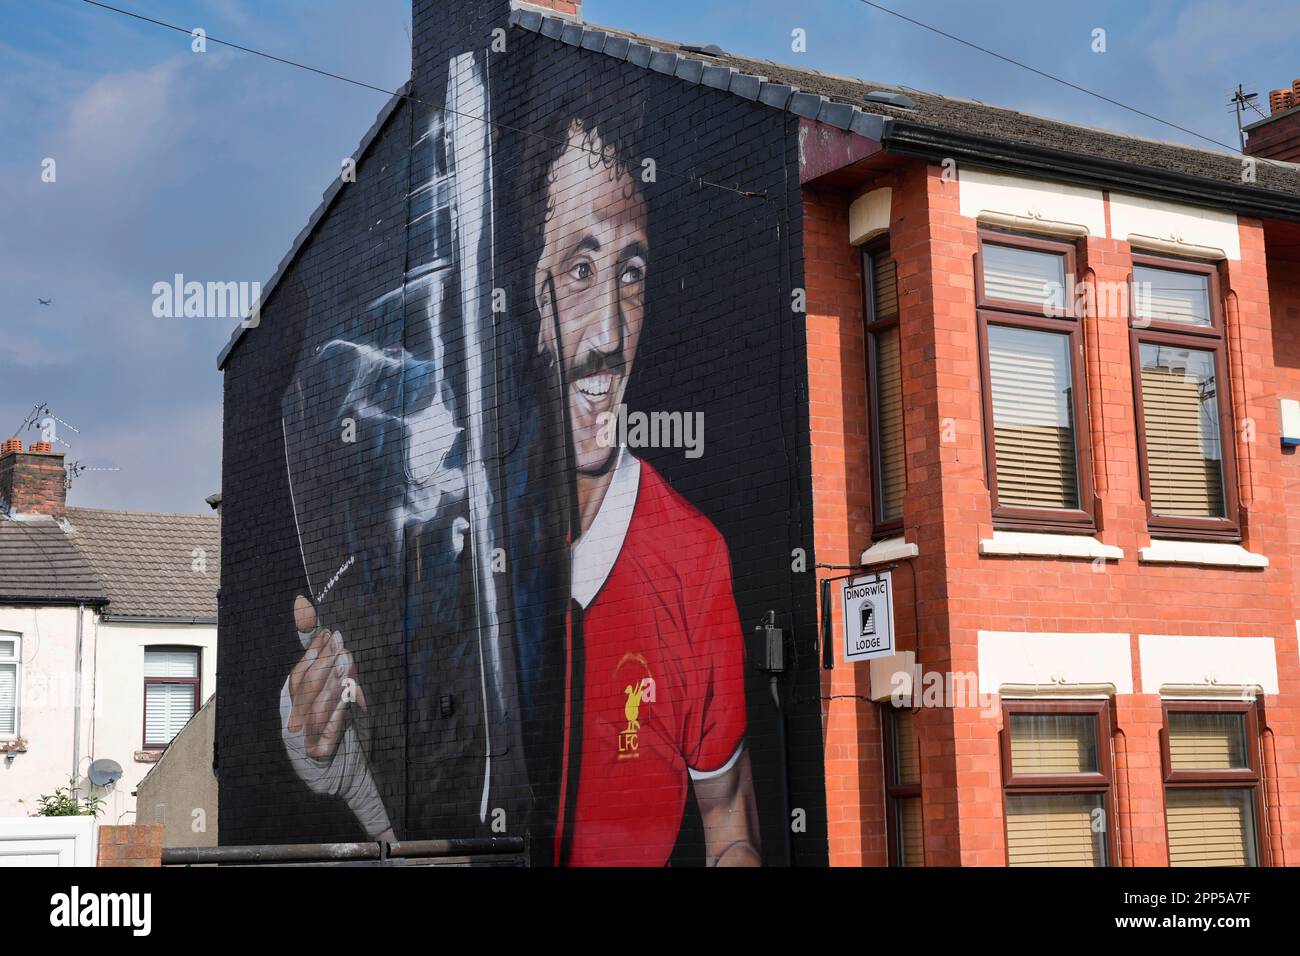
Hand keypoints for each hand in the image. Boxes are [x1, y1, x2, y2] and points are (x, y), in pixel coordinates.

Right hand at [287, 595, 366, 759]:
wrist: (339, 771)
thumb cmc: (334, 726)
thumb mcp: (329, 695)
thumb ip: (324, 666)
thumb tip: (319, 625)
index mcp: (294, 705)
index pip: (298, 676)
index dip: (311, 654)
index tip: (327, 634)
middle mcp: (296, 721)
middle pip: (307, 687)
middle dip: (324, 662)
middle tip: (340, 642)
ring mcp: (306, 740)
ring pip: (316, 707)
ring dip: (333, 682)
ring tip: (347, 662)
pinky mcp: (321, 755)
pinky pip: (329, 731)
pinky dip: (338, 711)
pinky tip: (349, 694)